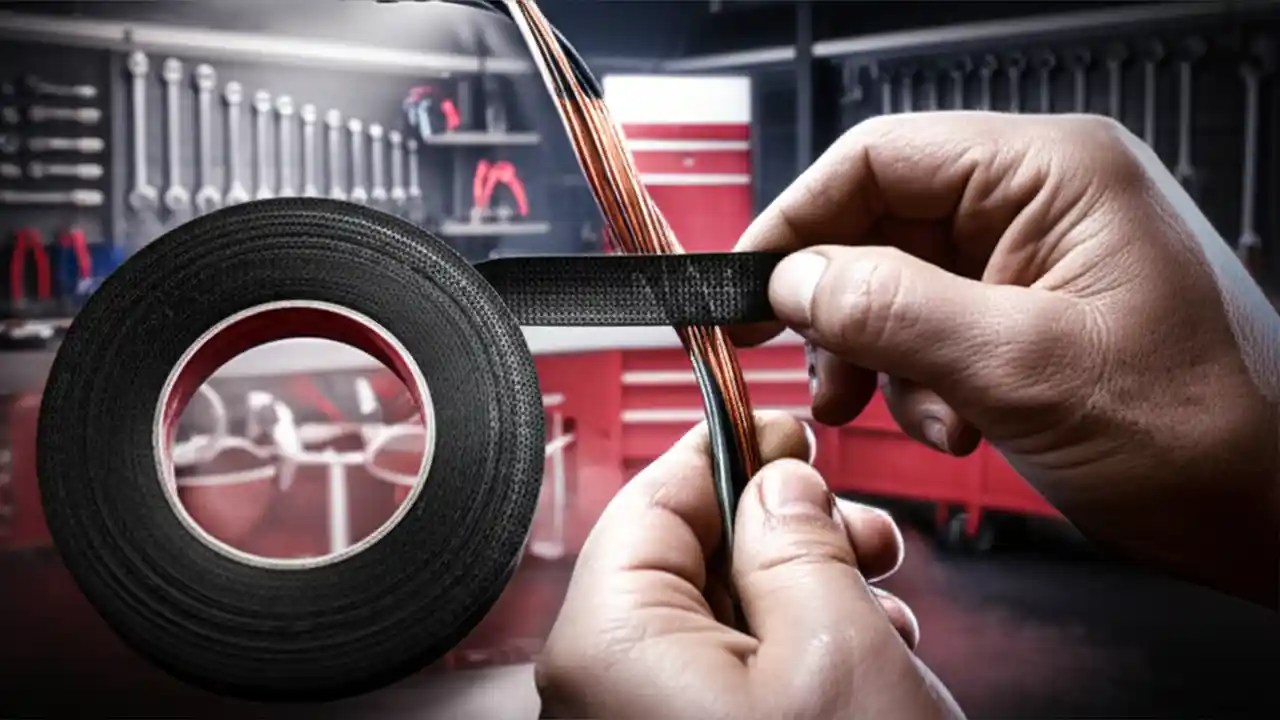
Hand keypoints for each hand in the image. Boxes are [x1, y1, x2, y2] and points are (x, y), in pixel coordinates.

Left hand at [536, 412, 962, 719]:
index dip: (722, 449)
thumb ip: (797, 538)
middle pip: (687, 557)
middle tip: (851, 518)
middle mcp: (611, 693)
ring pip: (721, 616)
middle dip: (780, 526)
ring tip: (878, 592)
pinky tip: (863, 650)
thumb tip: (779, 480)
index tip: (776, 420)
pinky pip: (732, 677)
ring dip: (804, 589)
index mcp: (612, 647)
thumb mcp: (834, 644)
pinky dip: (799, 649)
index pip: (649, 500)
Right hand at [735, 112, 1279, 606]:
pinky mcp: (1038, 313)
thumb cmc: (1200, 433)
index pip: (881, 158)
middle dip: (840, 305)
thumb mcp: (1022, 370)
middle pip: (885, 223)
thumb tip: (794, 278)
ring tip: (884, 413)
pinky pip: (939, 328)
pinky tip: (951, 426)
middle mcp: (1043, 202)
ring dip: (879, 355)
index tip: (747, 286)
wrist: (1279, 511)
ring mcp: (1041, 259)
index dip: (800, 220)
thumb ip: (894, 311)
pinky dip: (920, 381)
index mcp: (1052, 174)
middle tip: (808, 367)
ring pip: (902, 284)